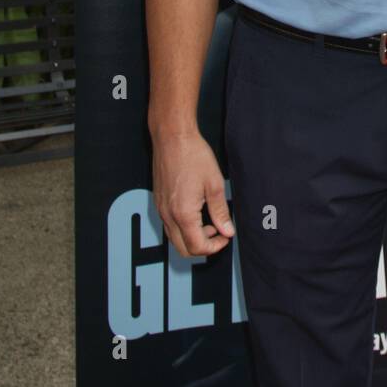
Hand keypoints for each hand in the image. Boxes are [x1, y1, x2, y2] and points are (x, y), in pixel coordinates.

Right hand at [150, 127, 235, 257]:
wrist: (172, 138)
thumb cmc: (193, 156)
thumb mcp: (214, 184)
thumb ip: (220, 212)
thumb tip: (227, 231)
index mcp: (183, 214)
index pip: (197, 247)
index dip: (214, 247)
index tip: (226, 237)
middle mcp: (168, 215)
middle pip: (182, 249)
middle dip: (202, 247)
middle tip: (219, 233)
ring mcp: (160, 209)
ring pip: (174, 238)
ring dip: (192, 237)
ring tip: (210, 221)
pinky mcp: (158, 202)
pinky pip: (169, 225)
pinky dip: (183, 227)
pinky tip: (197, 212)